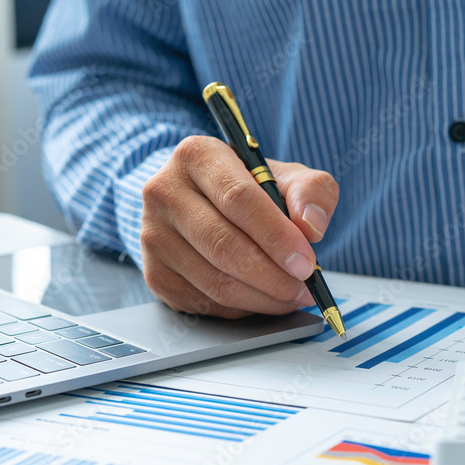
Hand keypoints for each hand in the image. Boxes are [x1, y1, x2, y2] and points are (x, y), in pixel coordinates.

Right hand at [140, 135, 338, 317]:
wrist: (202, 203)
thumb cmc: (248, 189)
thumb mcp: (286, 177)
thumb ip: (311, 191)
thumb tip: (311, 225)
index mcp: (196, 156)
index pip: (238, 199)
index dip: (277, 236)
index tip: (306, 262)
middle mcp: (165, 193)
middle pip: (224, 246)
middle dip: (273, 276)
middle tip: (304, 288)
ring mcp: (154, 236)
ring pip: (215, 282)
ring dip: (263, 298)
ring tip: (292, 296)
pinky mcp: (155, 274)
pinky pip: (205, 303)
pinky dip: (242, 308)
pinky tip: (263, 298)